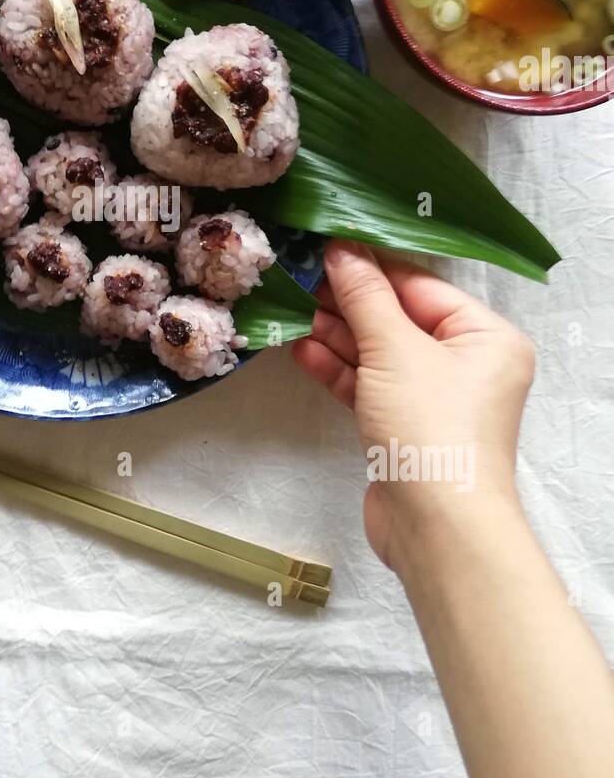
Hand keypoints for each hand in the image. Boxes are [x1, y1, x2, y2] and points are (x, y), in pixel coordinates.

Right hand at [292, 240, 535, 575]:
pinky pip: (369, 385)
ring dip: (335, 335)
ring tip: (291, 311)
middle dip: (347, 303)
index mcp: (485, 336)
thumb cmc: (431, 429)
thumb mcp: (395, 350)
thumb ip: (365, 297)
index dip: (371, 267)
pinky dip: (338, 369)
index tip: (323, 248)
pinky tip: (302, 349)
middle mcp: (467, 364)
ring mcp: (434, 398)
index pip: (420, 286)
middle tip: (297, 279)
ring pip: (379, 353)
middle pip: (398, 317)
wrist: (438, 528)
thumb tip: (341, 250)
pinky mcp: (405, 427)